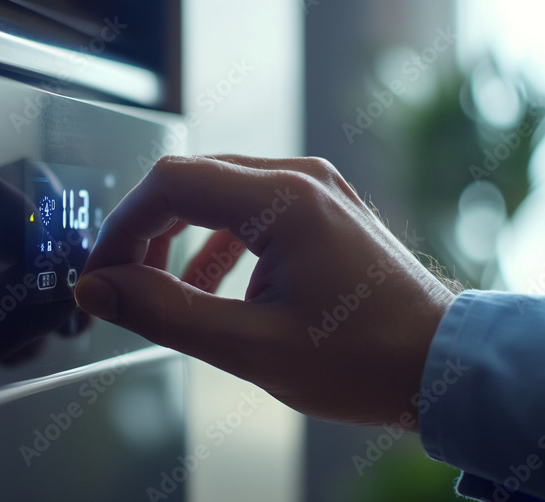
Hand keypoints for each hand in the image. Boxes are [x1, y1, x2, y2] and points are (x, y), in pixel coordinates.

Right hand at [75, 155, 455, 427]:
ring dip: (177, 238)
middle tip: (119, 285)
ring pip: (216, 193)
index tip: (100, 276)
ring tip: (159, 291)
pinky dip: (215, 243)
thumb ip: (165, 314)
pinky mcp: (322, 210)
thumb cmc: (364, 360)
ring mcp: (315, 190)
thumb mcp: (251, 346)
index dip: (122, 228)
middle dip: (144, 233)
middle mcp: (299, 179)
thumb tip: (100, 291)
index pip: (170, 185)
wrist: (444, 365)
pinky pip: (248, 210)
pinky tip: (208, 287)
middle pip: (189, 182)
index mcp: (284, 200)